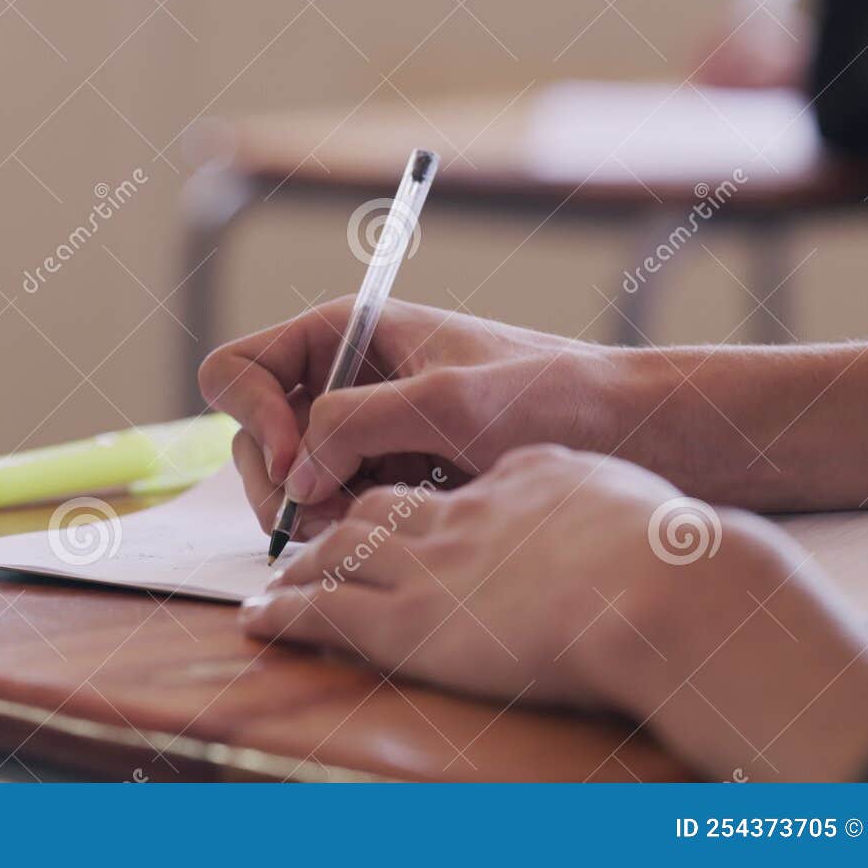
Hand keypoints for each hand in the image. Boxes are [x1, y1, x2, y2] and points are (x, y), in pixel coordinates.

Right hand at [198, 297, 619, 538]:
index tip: (294, 464)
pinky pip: (331, 511)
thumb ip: (356, 425)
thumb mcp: (449, 402)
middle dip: (278, 481)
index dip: (251, 416)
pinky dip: (344, 531)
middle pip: (251, 434)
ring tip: (370, 526)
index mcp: (347, 333)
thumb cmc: (552, 395)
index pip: (239, 368)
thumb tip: (293, 474)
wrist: (627, 434)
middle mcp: (343, 379)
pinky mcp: (387, 478)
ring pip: (287, 482)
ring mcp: (363, 432)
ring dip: (311, 513)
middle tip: (328, 518)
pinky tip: (393, 534)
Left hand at [239, 445, 867, 780]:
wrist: (656, 587)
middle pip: (383, 506)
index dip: (423, 504)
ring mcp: (430, 563)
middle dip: (347, 518)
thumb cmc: (675, 556)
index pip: (455, 488)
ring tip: (278, 578)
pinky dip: (283, 611)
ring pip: (340, 550)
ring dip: (304, 563)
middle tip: (321, 536)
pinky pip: (322, 609)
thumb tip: (612, 516)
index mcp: (523, 480)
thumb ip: (602, 504)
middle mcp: (464, 512)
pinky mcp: (406, 620)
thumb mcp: (637, 506)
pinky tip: (258, 618)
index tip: (413, 518)